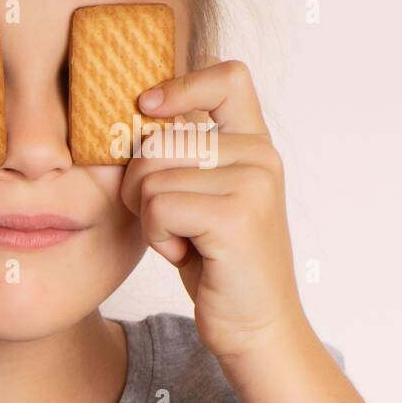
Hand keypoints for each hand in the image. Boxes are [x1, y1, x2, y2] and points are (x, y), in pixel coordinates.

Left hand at [119, 59, 310, 360]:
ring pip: (151, 174)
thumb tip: (141, 107)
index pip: (228, 76)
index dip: (180, 84)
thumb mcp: (204, 194)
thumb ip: (186, 152)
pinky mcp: (235, 216)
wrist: (256, 326)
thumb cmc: (218, 261)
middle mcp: (260, 156)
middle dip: (140, 185)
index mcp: (255, 144)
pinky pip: (158, 207)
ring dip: (149, 216)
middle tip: (171, 222)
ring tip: (184, 239)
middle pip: (159, 139)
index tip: (148, 107)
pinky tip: (187, 256)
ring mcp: (253, 183)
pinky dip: (158, 237)